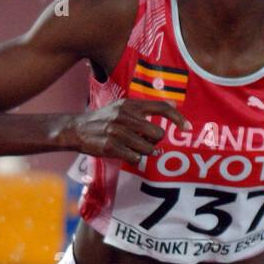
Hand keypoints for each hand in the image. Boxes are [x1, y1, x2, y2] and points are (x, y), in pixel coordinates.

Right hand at [67, 98, 190, 161]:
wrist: (76, 129)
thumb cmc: (103, 120)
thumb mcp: (122, 107)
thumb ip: (145, 108)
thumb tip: (175, 105)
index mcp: (130, 105)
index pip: (160, 107)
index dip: (177, 117)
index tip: (187, 127)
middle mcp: (125, 116)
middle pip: (157, 134)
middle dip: (154, 141)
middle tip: (143, 141)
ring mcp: (117, 131)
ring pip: (147, 149)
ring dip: (143, 152)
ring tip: (131, 147)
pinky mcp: (110, 146)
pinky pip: (135, 158)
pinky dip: (133, 158)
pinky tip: (124, 153)